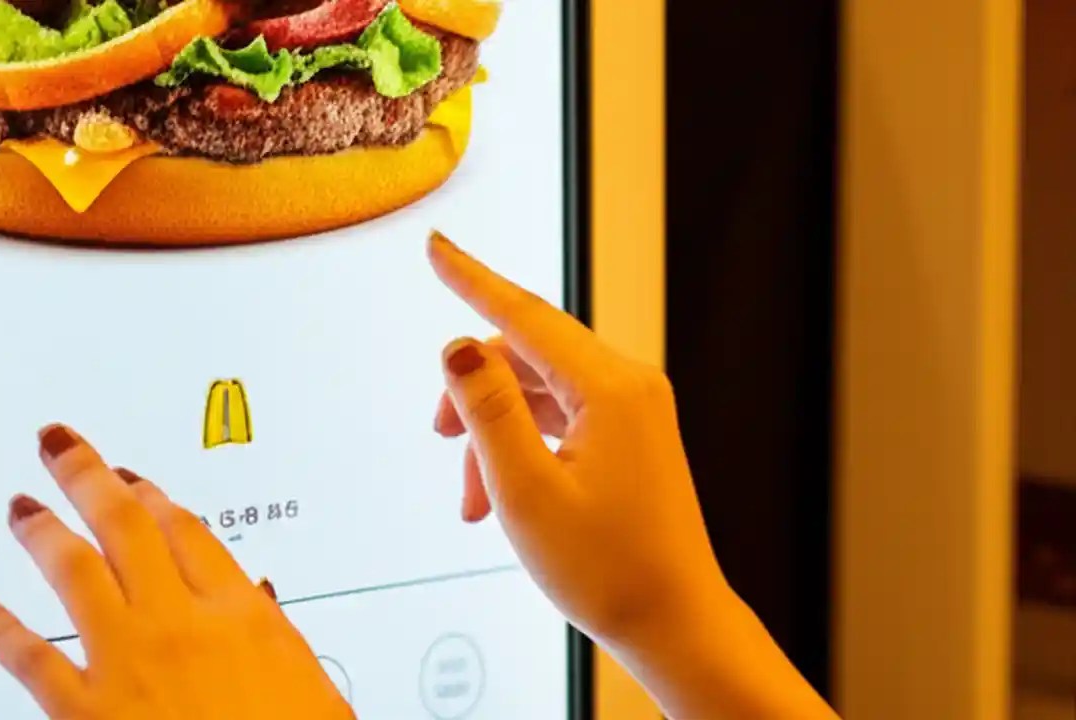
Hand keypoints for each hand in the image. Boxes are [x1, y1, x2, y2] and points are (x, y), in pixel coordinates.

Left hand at [0, 425, 353, 719]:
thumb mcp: (310, 682)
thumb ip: (277, 632)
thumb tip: (261, 600)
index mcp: (240, 612)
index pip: (185, 532)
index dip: (154, 496)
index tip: (135, 478)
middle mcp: (179, 623)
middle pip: (125, 528)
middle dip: (86, 477)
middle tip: (59, 446)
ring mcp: (128, 661)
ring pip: (74, 573)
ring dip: (42, 532)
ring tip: (21, 506)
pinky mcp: (85, 710)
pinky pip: (32, 659)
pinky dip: (1, 630)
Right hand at [428, 231, 836, 719]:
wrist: (674, 623)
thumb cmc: (608, 569)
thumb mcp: (526, 491)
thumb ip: (488, 410)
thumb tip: (459, 347)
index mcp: (611, 389)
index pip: (526, 315)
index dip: (472, 280)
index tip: (436, 246)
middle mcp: (629, 386)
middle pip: (528, 357)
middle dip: (474, 393)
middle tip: (439, 437)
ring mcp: (634, 411)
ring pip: (540, 393)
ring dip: (496, 433)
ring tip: (474, 500)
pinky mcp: (631, 437)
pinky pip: (562, 417)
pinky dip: (523, 446)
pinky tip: (499, 495)